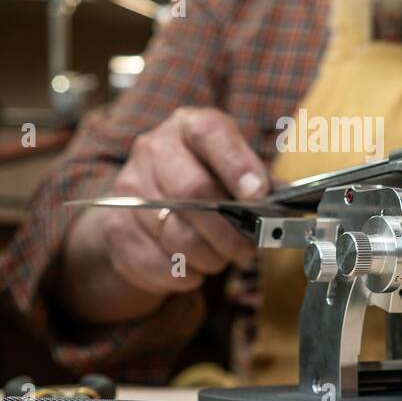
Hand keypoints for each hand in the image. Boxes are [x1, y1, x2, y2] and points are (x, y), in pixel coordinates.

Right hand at [60, 107, 267, 323]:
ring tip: (222, 258)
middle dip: (229, 229)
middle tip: (246, 249)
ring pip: (178, 234)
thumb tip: (285, 203)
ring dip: (210, 257)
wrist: (148, 208)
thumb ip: (260, 183)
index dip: (237, 164)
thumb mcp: (234, 172)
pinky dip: (186, 274)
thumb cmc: (206, 186)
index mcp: (189, 126)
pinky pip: (159, 263)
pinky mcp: (117, 228)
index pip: (210, 133)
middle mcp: (153, 149)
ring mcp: (129, 188)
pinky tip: (195, 268)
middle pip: (193, 190)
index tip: (258, 195)